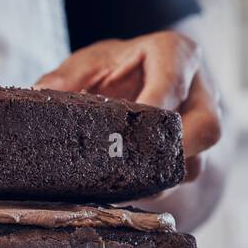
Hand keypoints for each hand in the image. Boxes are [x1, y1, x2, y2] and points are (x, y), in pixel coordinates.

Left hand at [35, 30, 221, 181]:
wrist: (137, 80)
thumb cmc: (115, 68)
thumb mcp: (90, 63)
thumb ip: (66, 77)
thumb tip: (42, 94)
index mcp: (176, 54)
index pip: (173, 83)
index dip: (151, 111)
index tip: (123, 132)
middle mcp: (201, 90)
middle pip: (206, 128)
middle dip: (171, 153)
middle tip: (132, 168)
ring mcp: (203, 125)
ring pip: (198, 160)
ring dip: (162, 178)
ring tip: (124, 187)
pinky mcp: (197, 154)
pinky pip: (185, 177)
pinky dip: (158, 188)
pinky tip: (128, 193)